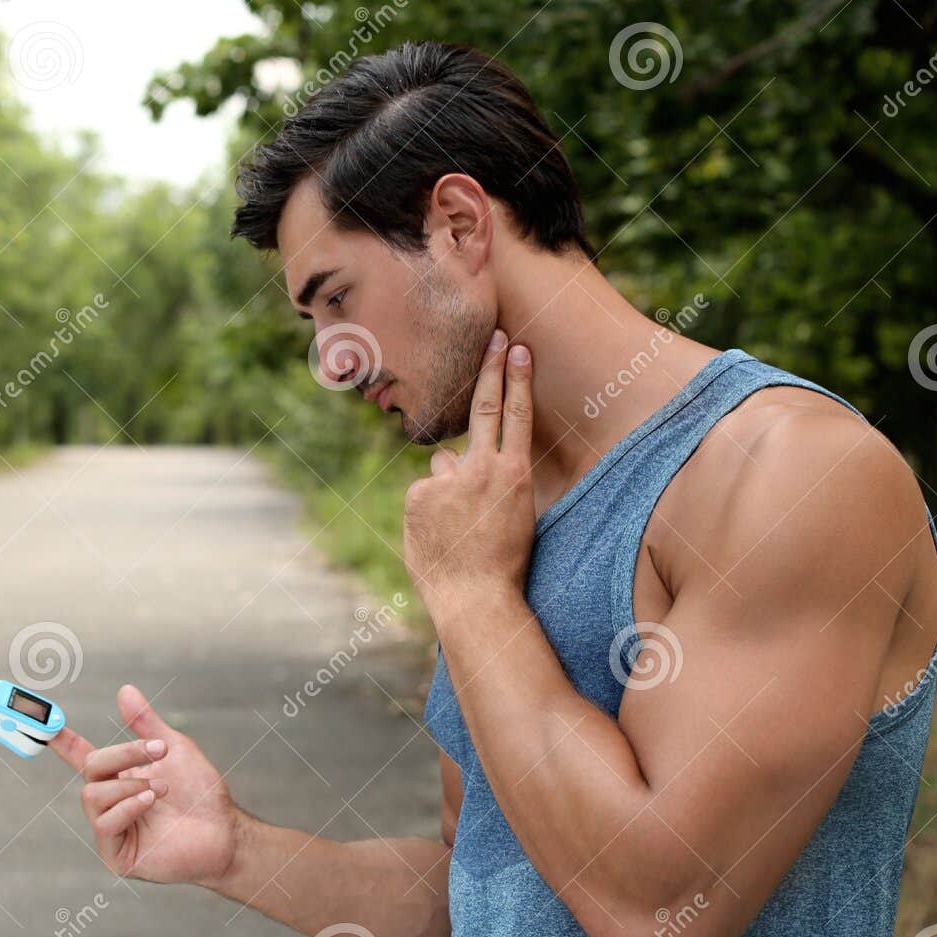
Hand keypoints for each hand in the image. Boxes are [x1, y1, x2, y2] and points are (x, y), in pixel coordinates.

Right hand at [50, 684, 238, 885]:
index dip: (61, 740)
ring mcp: (112, 830)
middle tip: (158, 751)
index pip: (81, 757)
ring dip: (130, 786)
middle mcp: (110, 802)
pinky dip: (127, 808)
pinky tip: (151, 802)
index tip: (44, 721)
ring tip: (162, 788)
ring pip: (93, 797)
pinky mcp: (117, 855)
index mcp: (119, 778)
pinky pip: (104, 825)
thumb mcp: (173, 749)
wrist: (222, 829)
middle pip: (91, 769)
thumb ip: (145, 724)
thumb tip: (125, 689)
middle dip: (122, 755)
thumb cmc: (200, 792)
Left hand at [402, 330, 536, 624]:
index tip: (517, 347)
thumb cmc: (503, 565)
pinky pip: (424, 490)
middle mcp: (481, 469)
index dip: (517, 378)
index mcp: (514, 475)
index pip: (517, 415)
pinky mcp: (418, 494)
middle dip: (490, 369)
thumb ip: (490, 480)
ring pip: (444, 464)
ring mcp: (448, 480)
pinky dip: (428, 507)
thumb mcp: (515, 516)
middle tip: (494, 337)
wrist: (475, 599)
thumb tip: (453, 458)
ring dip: (448, 484)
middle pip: (484, 407)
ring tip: (458, 525)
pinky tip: (438, 534)